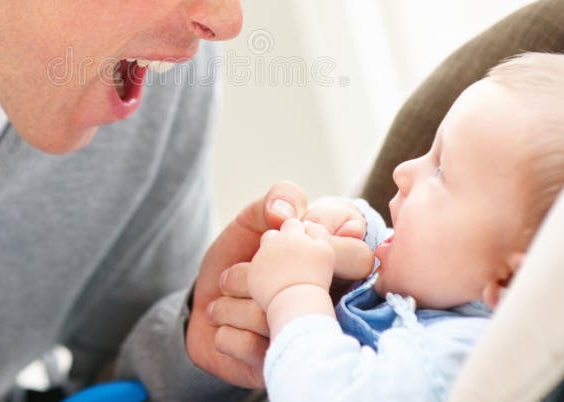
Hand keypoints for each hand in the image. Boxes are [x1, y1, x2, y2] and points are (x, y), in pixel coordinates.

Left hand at [205, 195, 374, 377]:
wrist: (205, 301)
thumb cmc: (240, 254)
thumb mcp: (255, 218)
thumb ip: (279, 197)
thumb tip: (284, 215)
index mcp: (335, 263)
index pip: (358, 256)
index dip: (314, 248)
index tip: (269, 240)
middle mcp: (334, 303)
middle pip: (314, 292)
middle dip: (252, 276)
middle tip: (227, 278)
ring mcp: (312, 336)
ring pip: (277, 320)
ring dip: (233, 307)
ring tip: (222, 301)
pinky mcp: (287, 366)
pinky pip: (256, 348)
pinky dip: (229, 333)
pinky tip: (223, 327)